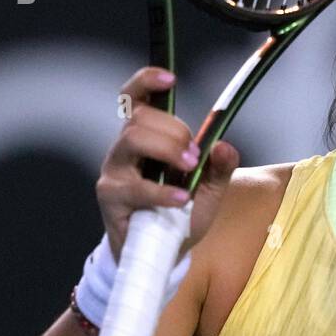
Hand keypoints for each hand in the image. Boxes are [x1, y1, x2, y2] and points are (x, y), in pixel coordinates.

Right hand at [96, 67, 239, 261]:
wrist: (160, 256)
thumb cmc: (178, 217)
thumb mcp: (208, 191)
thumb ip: (219, 168)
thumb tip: (224, 147)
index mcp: (145, 138)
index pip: (135, 99)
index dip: (147, 81)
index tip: (170, 78)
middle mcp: (124, 150)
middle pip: (140, 118)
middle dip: (174, 131)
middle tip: (194, 158)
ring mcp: (114, 172)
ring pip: (132, 139)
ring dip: (167, 149)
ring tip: (189, 170)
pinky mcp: (111, 198)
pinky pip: (134, 186)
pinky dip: (162, 191)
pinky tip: (181, 199)